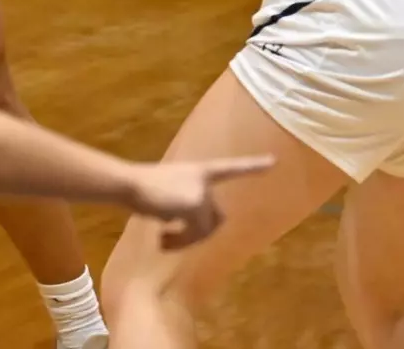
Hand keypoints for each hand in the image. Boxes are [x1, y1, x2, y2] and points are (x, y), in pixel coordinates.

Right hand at [124, 154, 274, 250]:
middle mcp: (205, 180)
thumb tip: (193, 232)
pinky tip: (161, 239)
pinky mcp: (194, 206)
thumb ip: (187, 205)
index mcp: (199, 170)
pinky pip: (195, 234)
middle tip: (170, 239)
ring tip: (163, 240)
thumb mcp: (169, 193)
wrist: (129, 183)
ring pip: (206, 229)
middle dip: (199, 232)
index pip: (231, 168)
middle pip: (216, 216)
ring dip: (186, 240)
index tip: (275, 162)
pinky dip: (180, 241)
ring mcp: (201, 192)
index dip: (253, 166)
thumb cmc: (142, 187)